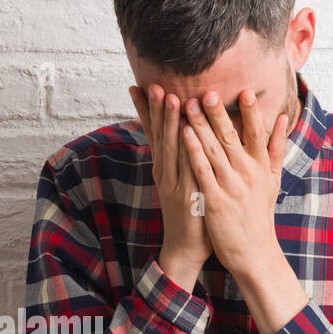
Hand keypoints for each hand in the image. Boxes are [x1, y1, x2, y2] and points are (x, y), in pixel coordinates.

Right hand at [128, 84, 209, 290]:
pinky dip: (186, 149)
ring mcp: (173, 184)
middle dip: (158, 109)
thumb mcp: (183, 184)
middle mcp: (164, 173)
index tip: (143, 86)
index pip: (154, 134)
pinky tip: (186, 132)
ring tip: (170, 98)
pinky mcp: (185, 195)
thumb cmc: (190, 215)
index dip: (148, 111)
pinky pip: (186, 167)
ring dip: (169, 122)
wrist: (185, 249)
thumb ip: (184, 160)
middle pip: (160, 136)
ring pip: (171, 147)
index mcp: (164, 169)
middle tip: (155, 84)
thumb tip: (185, 136)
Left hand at [181, 89, 311, 333]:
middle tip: (207, 90)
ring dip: (199, 126)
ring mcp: (231, 187)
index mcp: (261, 168)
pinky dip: (192, 151)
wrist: (253, 252)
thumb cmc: (260, 215)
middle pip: (231, 137)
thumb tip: (283, 118)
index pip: (257, 133)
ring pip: (213, 150)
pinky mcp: (214, 200)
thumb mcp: (273, 181)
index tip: (244, 91)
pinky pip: (201, 171)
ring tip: (187, 104)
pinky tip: (182, 134)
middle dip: (218, 113)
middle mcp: (247, 174)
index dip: (251, 112)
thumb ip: (276, 148)